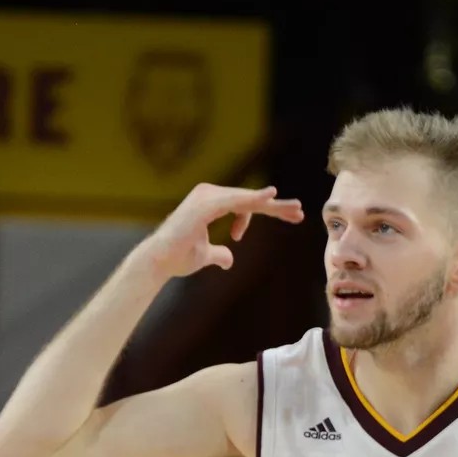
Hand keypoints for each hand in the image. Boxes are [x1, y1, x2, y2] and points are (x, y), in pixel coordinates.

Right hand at [138, 184, 305, 280]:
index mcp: (209, 202)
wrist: (159, 262)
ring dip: (272, 205)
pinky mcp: (205, 204)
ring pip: (247, 199)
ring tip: (295, 209)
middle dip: (275, 207)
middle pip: (248, 199)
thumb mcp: (204, 255)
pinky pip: (236, 200)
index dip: (266, 211)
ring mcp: (206, 196)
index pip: (243, 204)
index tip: (289, 219)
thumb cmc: (178, 258)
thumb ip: (217, 254)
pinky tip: (271, 196)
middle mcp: (208, 194)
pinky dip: (253, 198)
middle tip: (299, 211)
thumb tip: (228, 259)